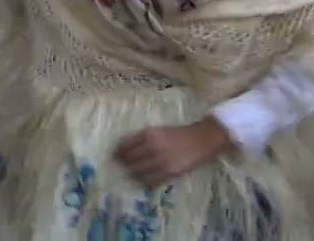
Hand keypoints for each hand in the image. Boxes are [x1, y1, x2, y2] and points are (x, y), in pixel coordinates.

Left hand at [114, 118, 233, 187]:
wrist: (200, 140)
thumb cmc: (178, 134)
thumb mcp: (157, 131)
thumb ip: (141, 139)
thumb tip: (123, 148)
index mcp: (147, 134)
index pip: (124, 145)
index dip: (117, 152)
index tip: (113, 156)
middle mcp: (151, 147)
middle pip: (129, 160)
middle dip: (123, 164)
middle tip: (119, 168)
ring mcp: (160, 161)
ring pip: (137, 172)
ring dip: (132, 174)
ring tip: (131, 175)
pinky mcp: (169, 172)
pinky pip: (150, 181)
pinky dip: (144, 182)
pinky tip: (144, 180)